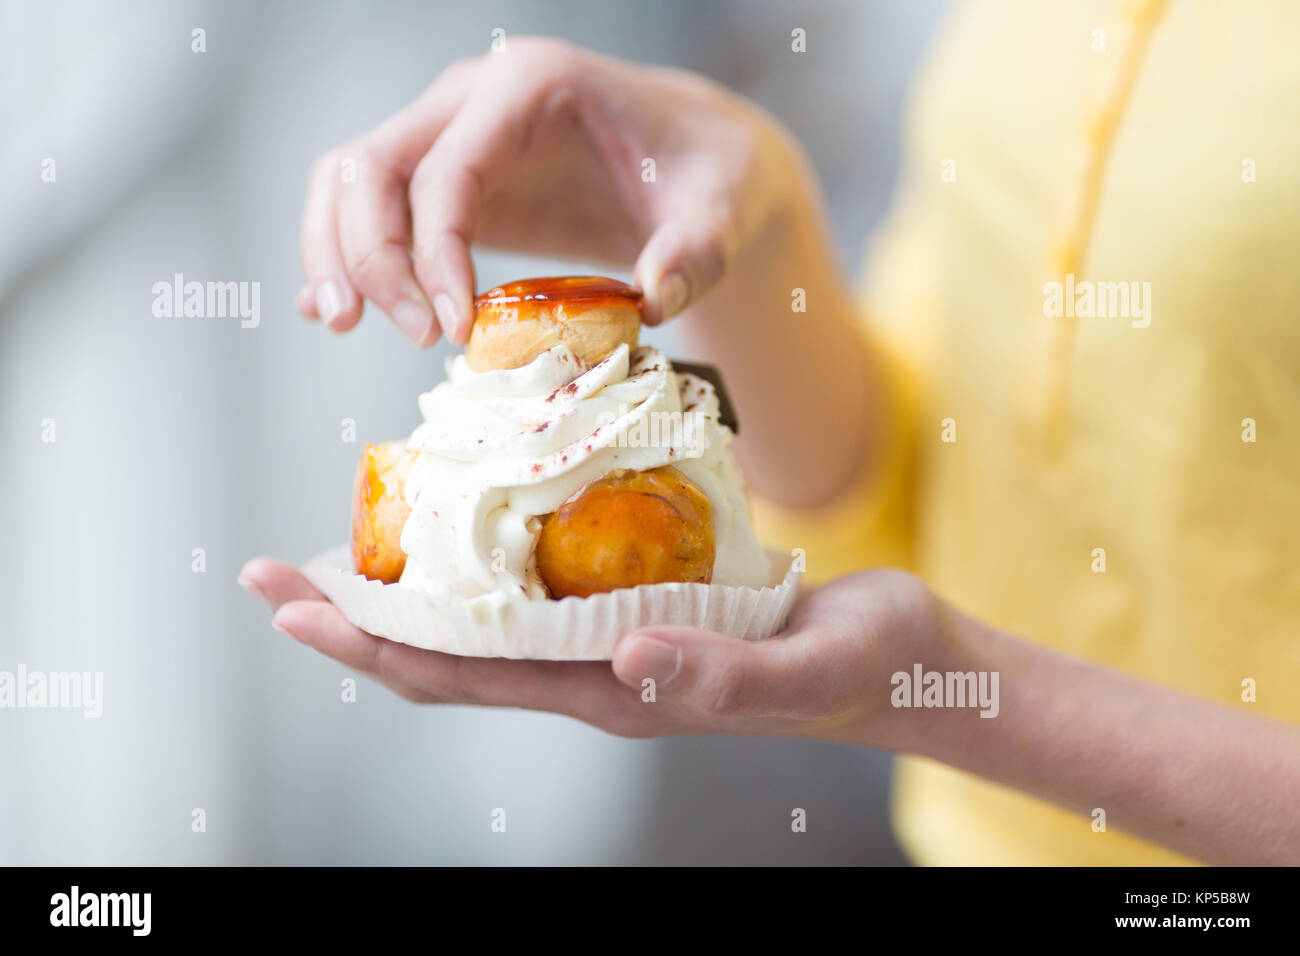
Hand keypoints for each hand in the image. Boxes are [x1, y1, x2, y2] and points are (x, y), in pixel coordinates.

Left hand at [237, 557, 944, 740]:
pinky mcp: (640, 603)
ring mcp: (613, 642)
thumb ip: (721, 674)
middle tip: (270, 573)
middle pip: (445, 654)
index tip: (290, 602)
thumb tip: (628, 657)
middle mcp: (595, 672)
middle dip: (352, 619)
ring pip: (480, 623)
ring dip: (402, 589)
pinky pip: (536, 587)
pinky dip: (480, 555)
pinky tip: (464, 514)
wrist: (902, 663)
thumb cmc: (861, 666)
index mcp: (616, 692)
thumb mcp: (804, 668)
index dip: (370, 643)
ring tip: (340, 543)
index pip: (464, 675)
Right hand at [296, 37, 802, 344]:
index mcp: (532, 85)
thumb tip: (653, 299)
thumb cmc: (704, 178)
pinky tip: (337, 308)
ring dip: (336, 253)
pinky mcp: (449, 174)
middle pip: (372, 166)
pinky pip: (372, 203)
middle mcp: (475, 96)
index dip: (432, 251)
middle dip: (370, 256)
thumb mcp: (717, 214)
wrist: (695, 165)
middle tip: (416, 335)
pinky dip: (345, 252)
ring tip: (344, 324)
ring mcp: (454, 131)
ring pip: (352, 178)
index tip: (453, 329)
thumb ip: (693, 252)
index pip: (447, 167)